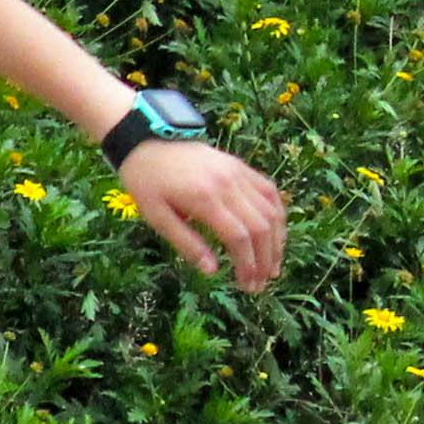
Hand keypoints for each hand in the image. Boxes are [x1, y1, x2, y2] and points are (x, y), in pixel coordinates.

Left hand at [121, 139, 287, 290]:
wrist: (146, 139)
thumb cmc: (146, 181)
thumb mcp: (155, 216)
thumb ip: (186, 243)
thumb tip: (212, 270)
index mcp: (204, 198)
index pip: (238, 237)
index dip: (247, 264)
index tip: (247, 284)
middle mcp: (228, 184)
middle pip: (260, 226)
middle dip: (265, 259)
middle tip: (261, 283)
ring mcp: (238, 173)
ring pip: (271, 210)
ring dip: (276, 241)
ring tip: (273, 266)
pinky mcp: (241, 166)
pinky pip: (269, 191)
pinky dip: (277, 215)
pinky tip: (276, 234)